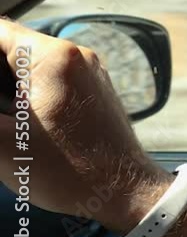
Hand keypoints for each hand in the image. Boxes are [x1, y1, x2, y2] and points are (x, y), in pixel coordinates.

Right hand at [0, 19, 171, 232]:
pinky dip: (28, 92)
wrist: (124, 191)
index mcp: (53, 58)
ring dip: (8, 85)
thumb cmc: (70, 171)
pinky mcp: (94, 88)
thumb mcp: (0, 144)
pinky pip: (51, 77)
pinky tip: (19, 122)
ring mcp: (90, 70)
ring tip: (6, 119)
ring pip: (30, 63)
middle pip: (11, 45)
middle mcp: (77, 55)